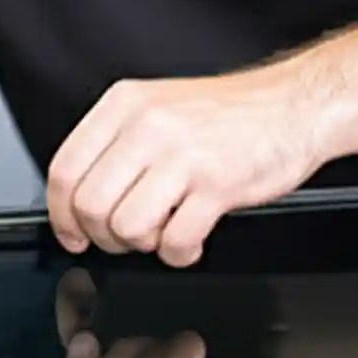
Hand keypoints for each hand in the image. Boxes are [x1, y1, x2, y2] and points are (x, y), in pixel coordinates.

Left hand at [47, 69, 332, 266]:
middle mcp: (147, 126)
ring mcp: (182, 154)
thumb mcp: (157, 108)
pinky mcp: (217, 184)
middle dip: (103, 237)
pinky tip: (189, 240)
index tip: (72, 234)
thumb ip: (116, 144)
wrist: (294, 104)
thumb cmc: (229, 114)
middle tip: (123, 238)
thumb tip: (78, 198)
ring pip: (127, 227)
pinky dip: (178, 253)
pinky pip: (175, 240)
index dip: (62, 215)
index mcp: (124, 105)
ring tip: (162, 233)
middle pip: (90, 206)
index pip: (65, 170)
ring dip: (142, 244)